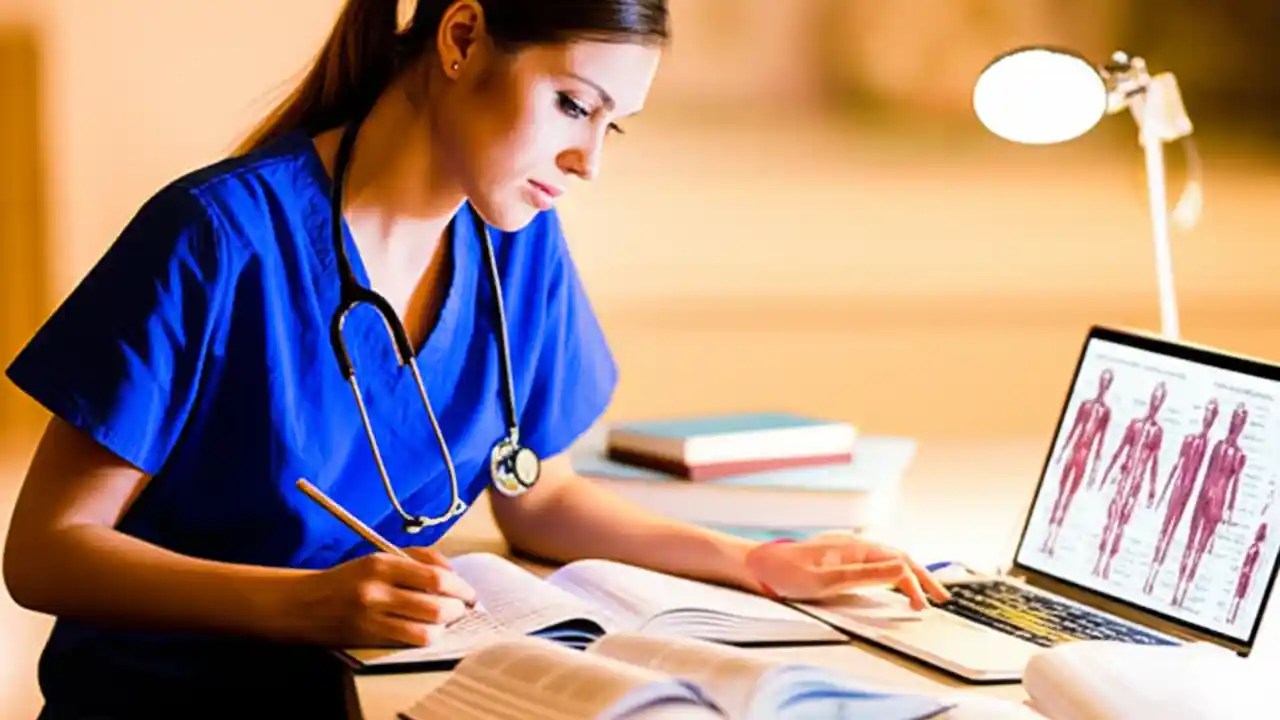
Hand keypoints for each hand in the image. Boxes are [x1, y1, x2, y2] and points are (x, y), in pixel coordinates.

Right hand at [292, 546, 477, 647]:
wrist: (306, 603)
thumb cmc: (351, 578)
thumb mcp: (380, 557)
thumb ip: (419, 558)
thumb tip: (454, 573)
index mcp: (383, 563)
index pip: (435, 577)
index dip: (461, 587)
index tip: (470, 592)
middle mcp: (378, 589)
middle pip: (436, 604)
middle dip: (458, 609)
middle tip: (463, 608)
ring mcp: (373, 616)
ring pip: (427, 628)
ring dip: (445, 626)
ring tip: (447, 621)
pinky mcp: (369, 638)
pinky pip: (410, 641)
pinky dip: (427, 637)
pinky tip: (428, 631)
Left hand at [743, 535, 950, 609]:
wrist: (755, 565)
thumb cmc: (784, 574)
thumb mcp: (826, 580)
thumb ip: (865, 575)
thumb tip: (902, 566)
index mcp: (854, 548)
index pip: (897, 562)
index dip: (915, 583)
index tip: (923, 605)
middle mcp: (853, 546)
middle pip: (897, 558)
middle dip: (922, 576)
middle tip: (942, 597)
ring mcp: (845, 551)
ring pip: (887, 559)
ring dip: (908, 574)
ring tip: (925, 592)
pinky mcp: (837, 559)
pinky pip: (874, 563)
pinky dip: (891, 573)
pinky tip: (892, 582)